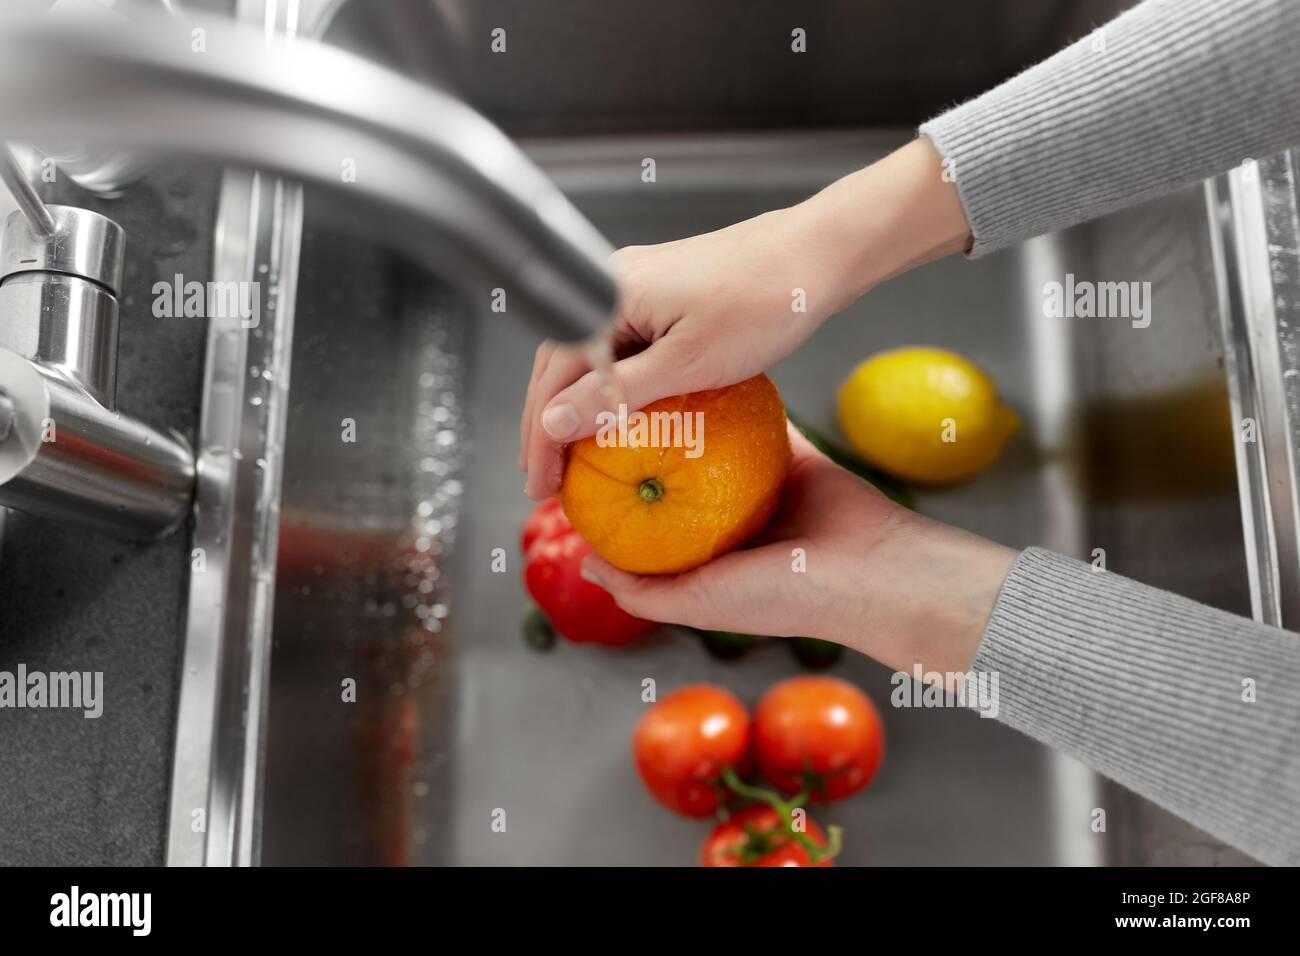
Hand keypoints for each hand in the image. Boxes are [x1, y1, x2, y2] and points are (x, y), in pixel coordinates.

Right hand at [519, 137, 972, 499]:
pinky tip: (619, 419)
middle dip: (546, 425)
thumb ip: (615, 395)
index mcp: (606, 296)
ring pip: (587, 356)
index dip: (540, 438)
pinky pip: (619, 346)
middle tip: (546, 482)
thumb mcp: (685, 364)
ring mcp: (636, 285)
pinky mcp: (664, 293)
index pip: (552, 378)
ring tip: (572, 458)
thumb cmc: (762, 304)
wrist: (819, 252)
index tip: (542, 487)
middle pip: (557, 365)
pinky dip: (609, 386)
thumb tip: (552, 425)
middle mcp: (611, 284)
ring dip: (574, 406)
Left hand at [578, 426, 1015, 674]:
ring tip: (649, 385)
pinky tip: (706, 373)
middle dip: (644, 448)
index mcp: (710, 557)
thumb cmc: (787, 597)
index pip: (649, 522)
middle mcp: (730, 519)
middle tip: (609, 412)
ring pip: (715, 441)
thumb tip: (588, 563)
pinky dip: (739, 399)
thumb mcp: (700, 605)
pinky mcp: (795, 455)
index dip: (613, 494)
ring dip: (687, 417)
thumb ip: (644, 592)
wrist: (875, 572)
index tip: (580, 465)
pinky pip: (761, 419)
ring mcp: (762, 485)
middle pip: (676, 476)